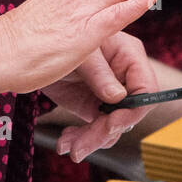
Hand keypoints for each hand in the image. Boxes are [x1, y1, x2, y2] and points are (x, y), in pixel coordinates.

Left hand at [43, 32, 157, 162]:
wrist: (35, 47)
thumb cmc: (62, 35)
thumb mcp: (81, 52)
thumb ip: (99, 72)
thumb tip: (118, 97)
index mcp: (129, 55)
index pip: (146, 89)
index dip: (132, 111)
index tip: (110, 124)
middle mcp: (124, 77)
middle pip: (129, 114)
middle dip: (105, 132)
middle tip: (82, 145)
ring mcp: (110, 94)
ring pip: (113, 127)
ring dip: (92, 141)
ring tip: (70, 146)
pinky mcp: (95, 106)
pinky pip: (98, 130)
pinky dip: (82, 140)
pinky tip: (67, 141)